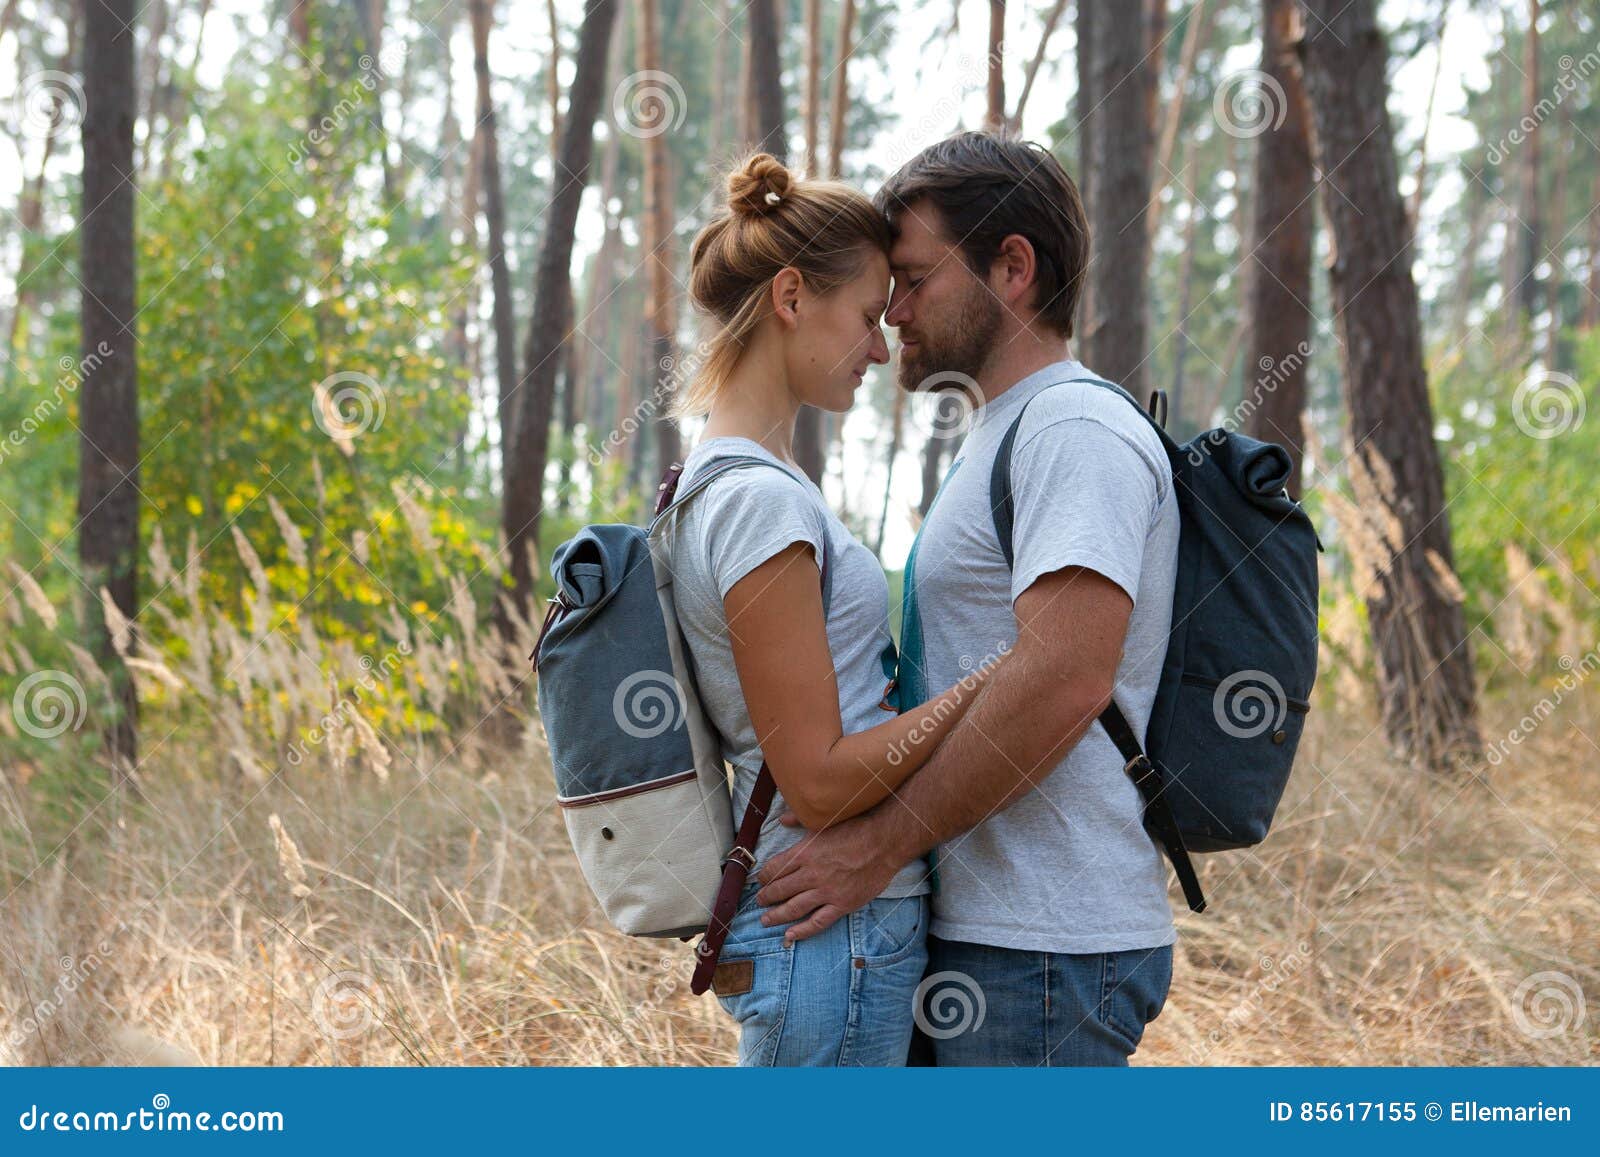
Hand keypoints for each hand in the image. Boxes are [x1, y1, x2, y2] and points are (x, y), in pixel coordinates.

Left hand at [754, 812, 905, 942]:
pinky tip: (790, 935)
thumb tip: (782, 819)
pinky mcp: (842, 904)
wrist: (884, 842)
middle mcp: (811, 874)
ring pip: (794, 908)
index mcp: (803, 853)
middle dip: (766, 897)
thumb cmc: (855, 828)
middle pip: (780, 890)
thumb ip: (800, 820)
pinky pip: (817, 922)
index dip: (764, 877)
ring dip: (776, 916)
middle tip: (759, 901)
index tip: (760, 880)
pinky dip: (802, 930)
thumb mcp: (824, 820)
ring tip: (765, 920)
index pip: (774, 869)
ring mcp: (826, 892)